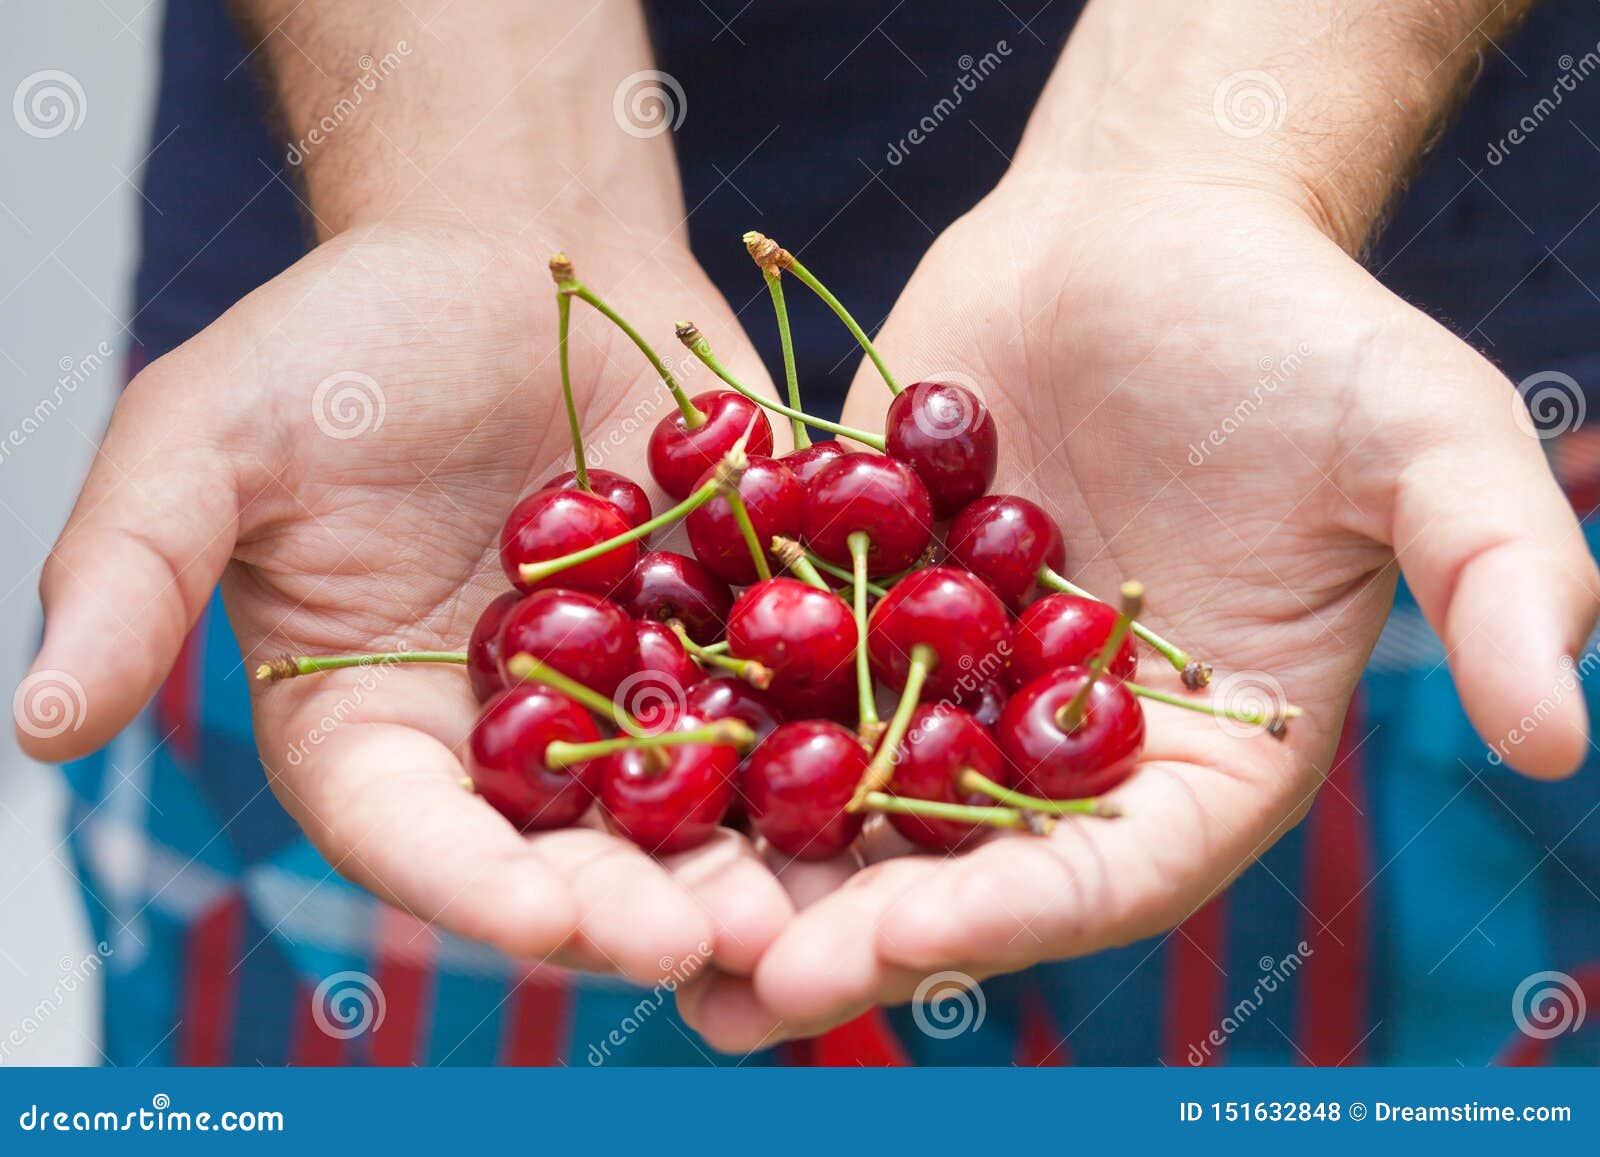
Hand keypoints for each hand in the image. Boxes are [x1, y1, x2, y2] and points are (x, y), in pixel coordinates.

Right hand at [16, 210, 812, 985]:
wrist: (510, 259)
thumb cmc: (348, 344)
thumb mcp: (212, 434)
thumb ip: (129, 570)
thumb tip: (34, 726)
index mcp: (378, 738)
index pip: (420, 841)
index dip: (480, 889)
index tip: (549, 920)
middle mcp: (514, 749)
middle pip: (579, 856)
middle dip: (650, 906)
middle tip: (726, 942)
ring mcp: (641, 701)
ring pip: (706, 808)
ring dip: (769, 861)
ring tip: (830, 905)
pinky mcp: (743, 641)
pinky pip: (800, 706)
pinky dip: (848, 745)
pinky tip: (908, 781)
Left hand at [678, 169, 1598, 1046]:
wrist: (1140, 227)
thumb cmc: (1293, 326)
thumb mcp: (1419, 435)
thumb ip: (1499, 577)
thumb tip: (1561, 740)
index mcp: (1194, 760)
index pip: (1106, 874)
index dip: (1010, 915)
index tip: (903, 937)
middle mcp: (1061, 753)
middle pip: (953, 870)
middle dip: (847, 929)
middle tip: (733, 980)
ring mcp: (950, 689)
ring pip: (842, 803)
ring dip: (750, 868)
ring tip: (644, 929)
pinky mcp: (859, 614)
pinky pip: (776, 687)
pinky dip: (706, 730)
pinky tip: (611, 772)